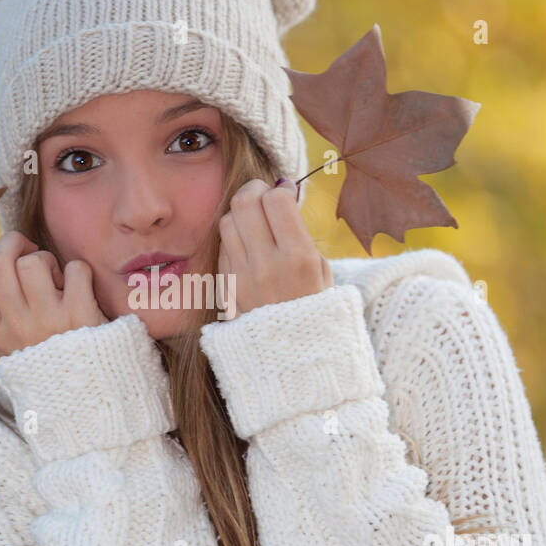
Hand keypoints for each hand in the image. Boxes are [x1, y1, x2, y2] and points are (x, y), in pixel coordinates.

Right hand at [0, 231, 108, 354]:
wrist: (91, 392)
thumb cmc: (53, 356)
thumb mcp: (17, 342)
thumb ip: (3, 309)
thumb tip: (1, 257)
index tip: (9, 265)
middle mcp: (18, 327)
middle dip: (13, 243)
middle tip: (30, 249)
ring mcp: (49, 321)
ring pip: (33, 262)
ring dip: (48, 260)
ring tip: (58, 281)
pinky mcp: (81, 315)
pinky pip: (75, 269)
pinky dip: (80, 272)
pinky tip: (81, 290)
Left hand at [217, 179, 332, 317]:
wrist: (294, 356)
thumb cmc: (315, 308)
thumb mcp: (322, 270)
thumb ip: (300, 233)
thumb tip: (281, 195)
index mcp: (299, 258)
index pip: (276, 200)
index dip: (281, 189)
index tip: (286, 192)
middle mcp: (268, 265)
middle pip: (245, 202)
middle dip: (255, 190)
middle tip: (263, 195)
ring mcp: (242, 276)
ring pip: (228, 221)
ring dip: (241, 213)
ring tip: (255, 221)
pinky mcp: (226, 287)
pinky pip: (223, 246)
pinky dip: (234, 238)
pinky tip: (248, 246)